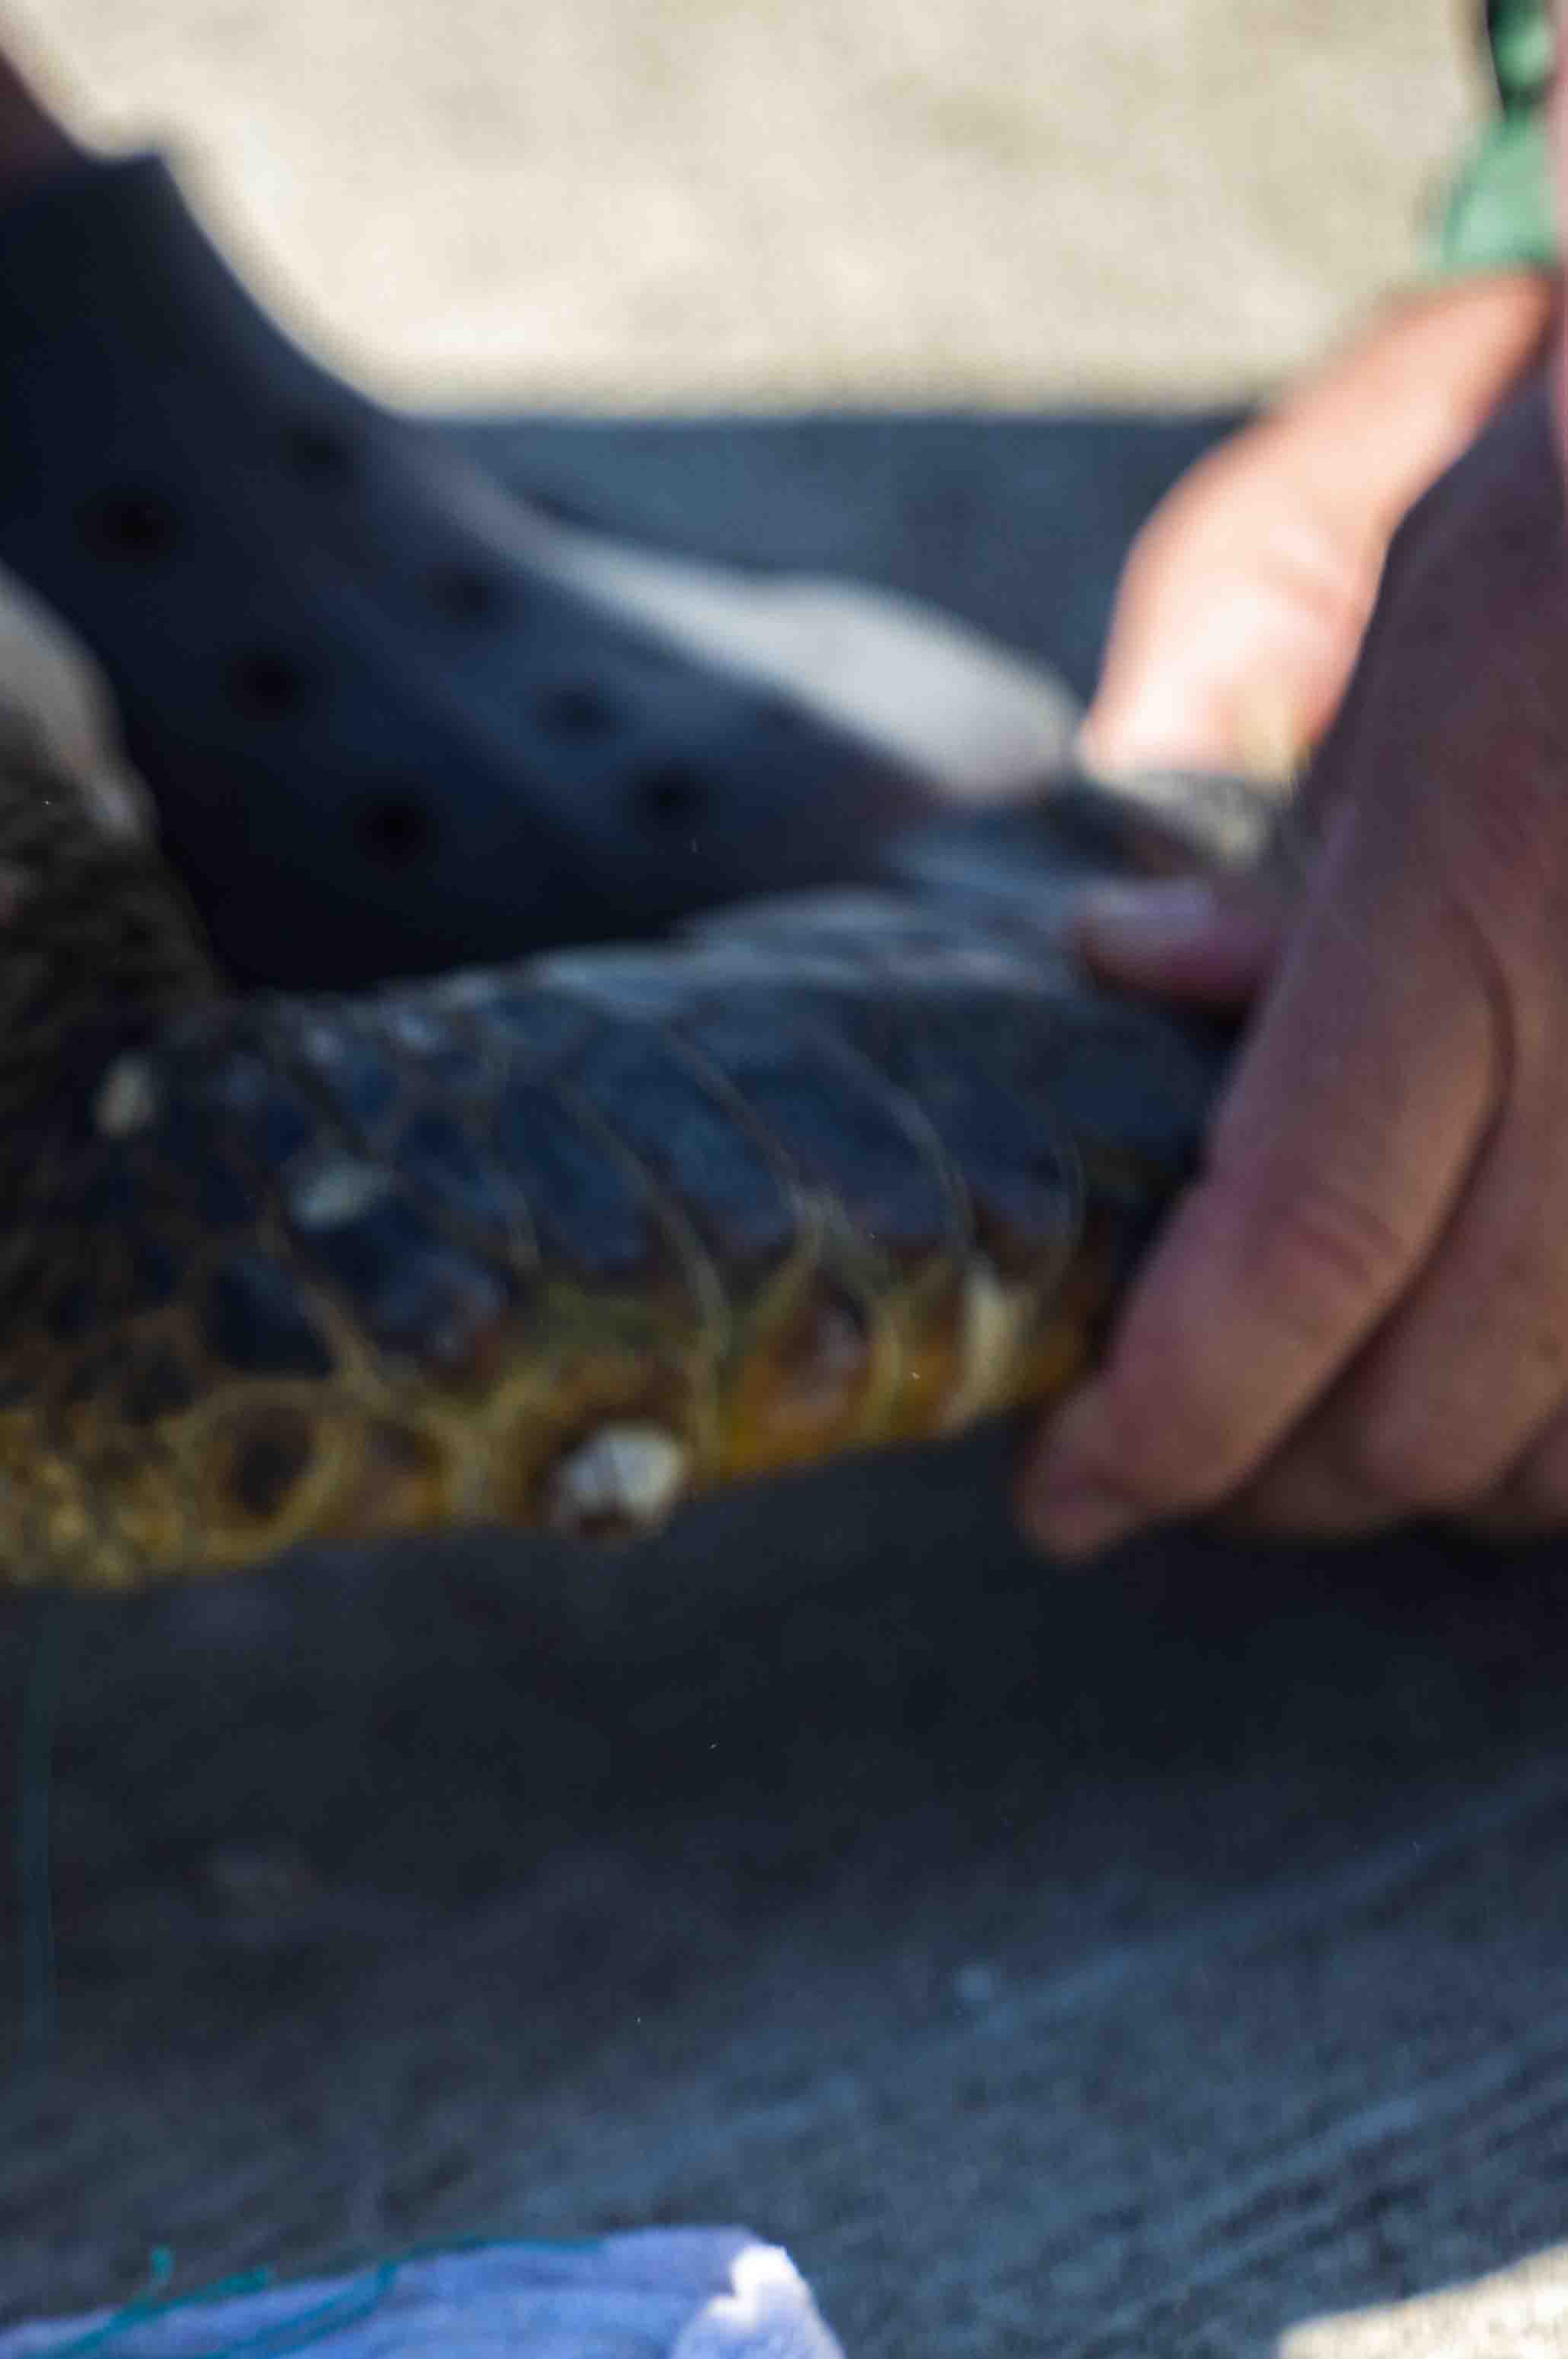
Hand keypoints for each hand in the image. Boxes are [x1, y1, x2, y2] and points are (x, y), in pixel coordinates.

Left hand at [1029, 326, 1567, 1552]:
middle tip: (1194, 1465)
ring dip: (1464, 1471)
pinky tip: (1520, 1385)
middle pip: (1440, 1398)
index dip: (1165, 1425)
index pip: (1291, 1261)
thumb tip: (1138, 978)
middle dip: (1290, 1480)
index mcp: (1476, 900)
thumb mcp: (1429, 632)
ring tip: (1351, 1431)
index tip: (1067, 1497)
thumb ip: (1300, 862)